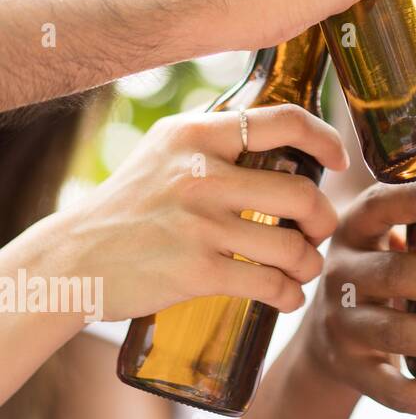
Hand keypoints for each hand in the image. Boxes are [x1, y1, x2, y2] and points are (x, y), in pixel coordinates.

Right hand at [28, 104, 345, 320]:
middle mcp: (201, 173)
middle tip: (318, 231)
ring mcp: (199, 224)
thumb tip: (283, 132)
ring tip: (304, 267)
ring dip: (310, 263)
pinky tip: (288, 297)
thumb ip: (218, 138)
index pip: (285, 121)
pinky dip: (289, 296)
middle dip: (325, 220)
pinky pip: (269, 285)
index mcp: (199, 134)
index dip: (326, 140)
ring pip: (293, 246)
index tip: (341, 160)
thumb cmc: (129, 203)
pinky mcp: (196, 270)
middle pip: (303, 194)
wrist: (72, 258)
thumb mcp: (167, 149)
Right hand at [297, 181, 415, 415]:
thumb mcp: (408, 244)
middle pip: (396, 273)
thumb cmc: (392, 276)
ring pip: (396, 333)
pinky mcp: (350, 371)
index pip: (382, 204)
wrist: (326, 341)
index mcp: (360, 229)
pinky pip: (392, 390)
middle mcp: (344, 273)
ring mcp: (342, 325)